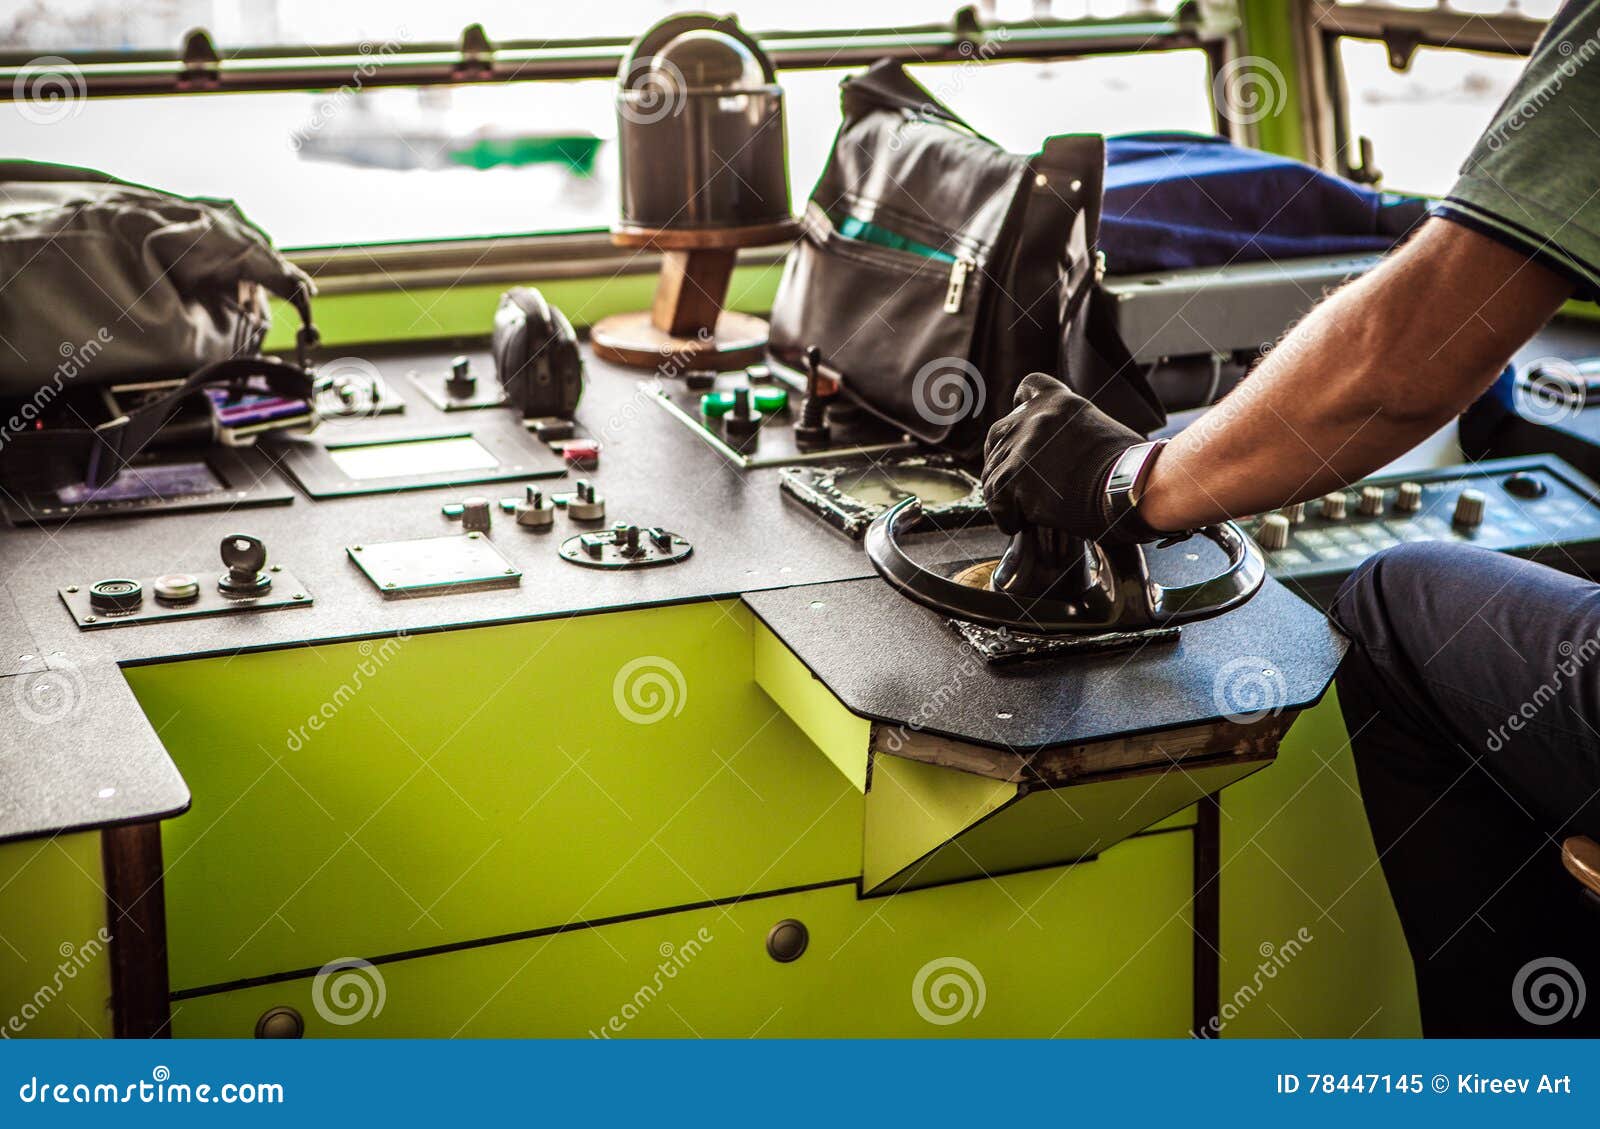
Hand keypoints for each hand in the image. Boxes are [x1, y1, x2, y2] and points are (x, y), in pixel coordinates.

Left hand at [981, 373, 1147, 542]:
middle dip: (1003, 459)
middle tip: (1016, 483)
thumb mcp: (1102, 430)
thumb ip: (1073, 433)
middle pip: (999, 434)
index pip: (1028, 388)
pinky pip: (995, 500)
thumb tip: (1066, 453)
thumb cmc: (1131, 469)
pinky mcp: (1015, 480)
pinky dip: (1005, 516)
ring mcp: (1021, 448)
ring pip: (993, 471)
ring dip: (1004, 493)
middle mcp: (1035, 419)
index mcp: (1060, 403)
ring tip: (1022, 510)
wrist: (1132, 487)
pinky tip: (1020, 524)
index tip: (1022, 426)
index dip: (1021, 409)